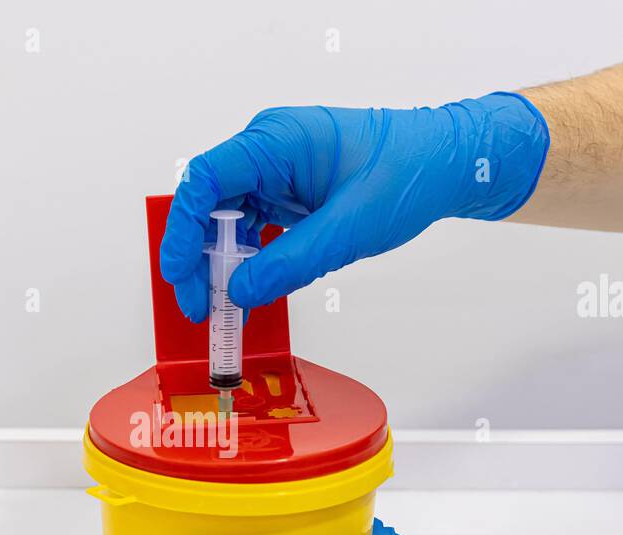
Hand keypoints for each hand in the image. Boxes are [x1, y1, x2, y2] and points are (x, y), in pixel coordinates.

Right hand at [160, 93, 549, 320]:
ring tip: (218, 305)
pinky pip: (248, 225)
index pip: (206, 179)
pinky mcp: (285, 191)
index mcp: (277, 140)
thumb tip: (238, 292)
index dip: (183, 228)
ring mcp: (274, 170)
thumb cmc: (408, 172)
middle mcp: (267, 150)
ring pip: (224, 218)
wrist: (444, 163)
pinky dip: (242, 258)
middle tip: (198, 303)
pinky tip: (243, 287)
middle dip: (196, 256)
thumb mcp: (348, 229)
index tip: (179, 271)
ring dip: (217, 262)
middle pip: (207, 203)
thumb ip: (289, 264)